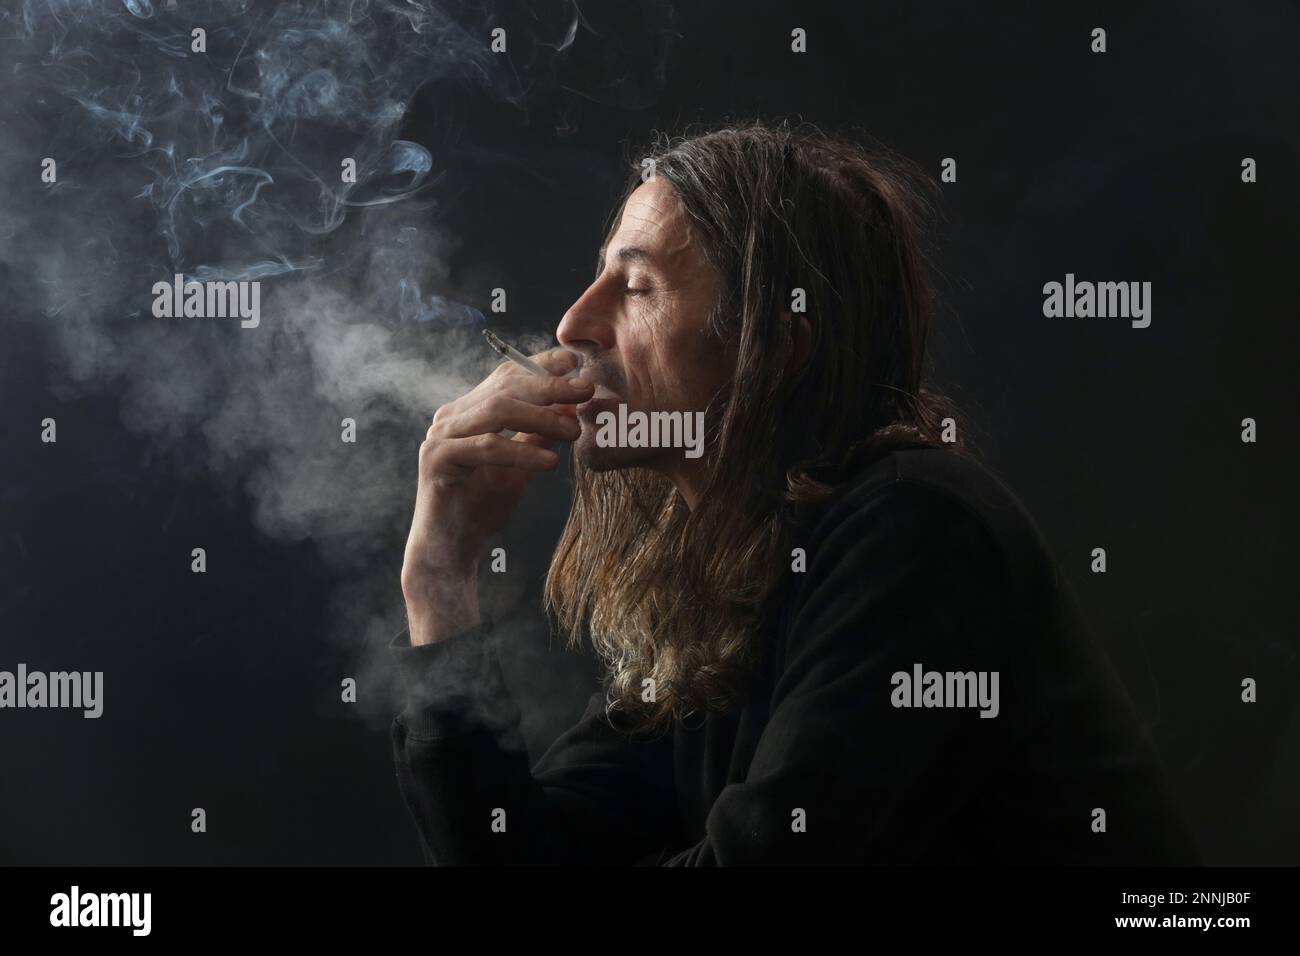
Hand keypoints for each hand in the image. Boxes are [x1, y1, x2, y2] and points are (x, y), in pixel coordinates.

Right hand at [400, 348, 593, 642]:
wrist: (449, 551)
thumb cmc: (482, 508)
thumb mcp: (521, 466)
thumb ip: (538, 437)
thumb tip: (572, 409)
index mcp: (469, 411)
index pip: (506, 376)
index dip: (542, 366)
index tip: (578, 363)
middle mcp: (451, 416)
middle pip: (505, 388)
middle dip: (550, 386)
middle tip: (587, 389)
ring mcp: (441, 436)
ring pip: (497, 412)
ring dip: (542, 417)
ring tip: (573, 431)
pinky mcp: (437, 461)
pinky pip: (487, 448)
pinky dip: (521, 452)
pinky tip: (550, 462)